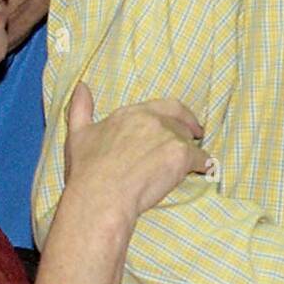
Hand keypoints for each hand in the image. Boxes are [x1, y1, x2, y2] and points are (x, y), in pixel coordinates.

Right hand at [62, 82, 209, 221]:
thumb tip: (81, 86)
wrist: (101, 196)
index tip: (186, 122)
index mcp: (131, 113)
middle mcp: (152, 120)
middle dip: (186, 132)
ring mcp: (168, 136)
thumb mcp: (78, 134)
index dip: (179, 115)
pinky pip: (201, 158)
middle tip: (194, 140)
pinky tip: (205, 170)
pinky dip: (204, 164)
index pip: (165, 107)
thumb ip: (81, 108)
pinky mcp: (181, 155)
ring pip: (189, 141)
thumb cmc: (87, 171)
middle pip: (179, 123)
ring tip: (194, 162)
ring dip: (192, 151)